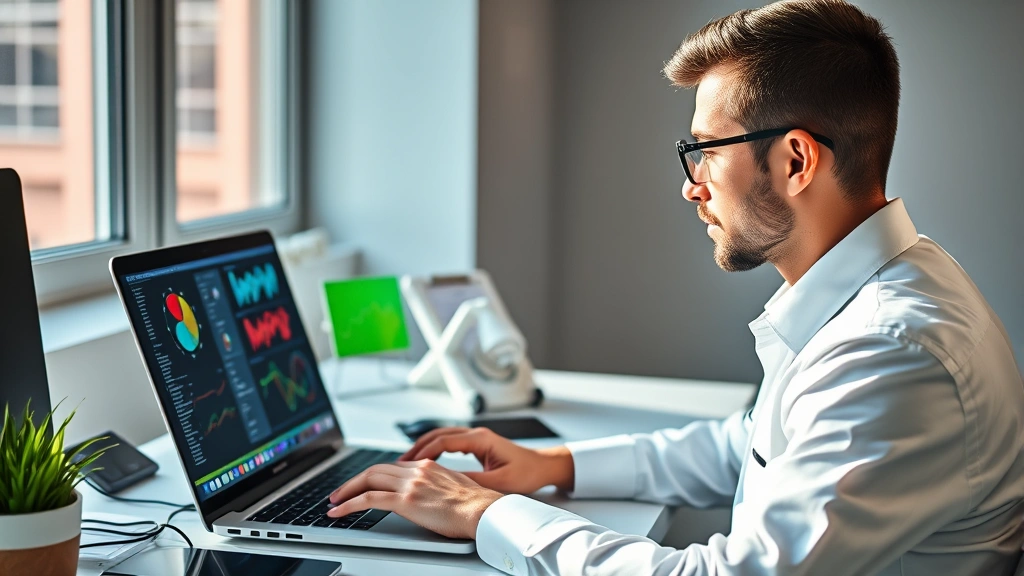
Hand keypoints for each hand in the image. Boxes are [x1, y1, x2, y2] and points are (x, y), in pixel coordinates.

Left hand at [327, 460, 502, 539]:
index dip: (374, 476)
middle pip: (375, 469)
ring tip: (334, 502)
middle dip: (354, 481)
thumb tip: (431, 494)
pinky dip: (348, 504)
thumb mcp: (455, 487)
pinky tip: (338, 512)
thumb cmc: (476, 505)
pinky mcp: (405, 500)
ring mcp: (410, 484)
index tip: (364, 484)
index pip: (392, 467)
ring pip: (368, 480)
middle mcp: (416, 470)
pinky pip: (368, 499)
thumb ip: (437, 485)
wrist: (484, 510)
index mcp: (427, 466)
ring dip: (346, 491)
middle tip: (340, 492)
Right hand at [398, 427, 574, 493]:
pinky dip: (434, 450)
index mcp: (481, 439)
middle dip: (417, 448)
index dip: (424, 452)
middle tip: (399, 463)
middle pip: (438, 435)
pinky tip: (426, 463)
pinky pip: (449, 443)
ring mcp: (476, 438)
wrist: (543, 466)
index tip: (408, 464)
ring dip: (424, 448)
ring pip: (442, 437)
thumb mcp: (499, 483)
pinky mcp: (477, 444)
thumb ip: (473, 483)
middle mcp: (476, 434)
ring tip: (407, 463)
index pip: (444, 441)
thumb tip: (448, 485)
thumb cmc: (526, 473)